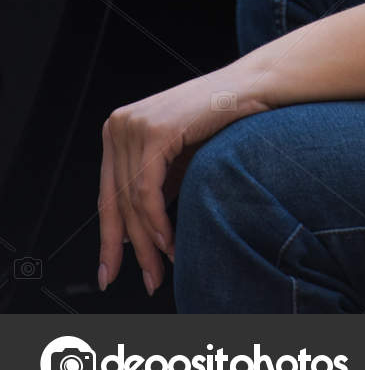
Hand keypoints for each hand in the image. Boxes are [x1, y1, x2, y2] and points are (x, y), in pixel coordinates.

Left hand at [97, 65, 269, 296]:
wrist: (252, 88)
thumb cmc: (219, 123)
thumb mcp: (176, 163)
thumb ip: (153, 192)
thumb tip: (134, 239)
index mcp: (117, 130)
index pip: (106, 195)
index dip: (108, 239)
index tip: (109, 273)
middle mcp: (117, 125)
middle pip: (115, 201)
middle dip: (128, 249)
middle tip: (144, 281)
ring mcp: (132, 125)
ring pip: (131, 201)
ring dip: (147, 243)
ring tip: (160, 269)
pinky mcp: (153, 131)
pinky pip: (147, 192)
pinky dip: (157, 223)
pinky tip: (168, 244)